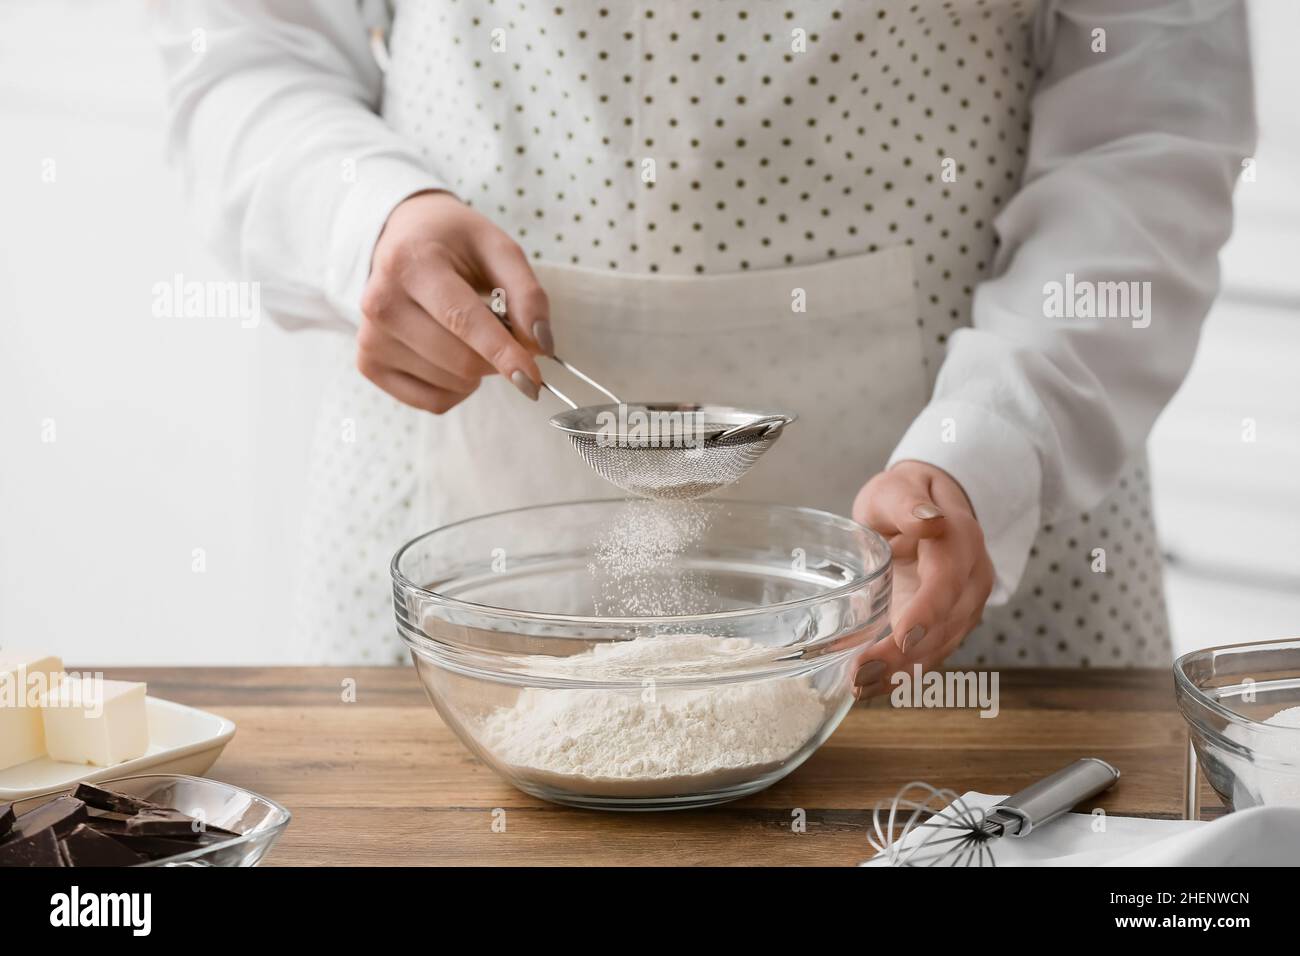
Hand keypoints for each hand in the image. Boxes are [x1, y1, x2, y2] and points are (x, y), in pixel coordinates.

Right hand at [356, 191, 549, 413]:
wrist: (403, 238)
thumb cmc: (454, 244)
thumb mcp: (498, 248)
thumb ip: (527, 294)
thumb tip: (541, 346)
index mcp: (411, 263)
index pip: (462, 320)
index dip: (502, 353)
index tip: (533, 378)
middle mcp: (381, 303)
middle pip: (461, 361)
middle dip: (497, 357)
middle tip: (500, 328)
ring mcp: (370, 338)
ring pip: (451, 384)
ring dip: (478, 370)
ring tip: (466, 332)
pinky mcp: (369, 365)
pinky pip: (433, 402)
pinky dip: (458, 388)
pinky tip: (451, 355)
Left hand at [850, 460, 994, 697]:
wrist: (930, 507)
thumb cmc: (907, 496)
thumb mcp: (899, 487)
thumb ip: (908, 504)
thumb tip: (927, 520)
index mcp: (960, 541)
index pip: (947, 582)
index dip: (927, 613)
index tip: (901, 638)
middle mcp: (972, 578)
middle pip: (945, 624)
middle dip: (904, 656)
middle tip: (861, 675)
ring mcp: (966, 604)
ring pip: (941, 647)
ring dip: (902, 673)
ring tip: (860, 687)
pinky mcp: (952, 623)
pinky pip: (933, 653)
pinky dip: (904, 674)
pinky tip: (873, 687)